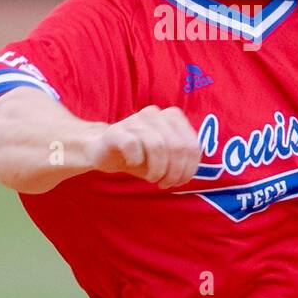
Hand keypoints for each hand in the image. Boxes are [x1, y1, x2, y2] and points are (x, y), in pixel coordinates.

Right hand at [85, 105, 201, 188]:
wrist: (104, 150)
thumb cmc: (141, 154)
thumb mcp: (167, 157)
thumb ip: (183, 157)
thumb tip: (191, 170)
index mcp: (172, 117)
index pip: (193, 146)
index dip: (189, 169)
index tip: (179, 181)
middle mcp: (155, 113)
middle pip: (178, 147)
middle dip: (175, 171)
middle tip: (165, 183)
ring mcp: (134, 120)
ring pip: (158, 146)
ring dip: (158, 169)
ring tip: (153, 178)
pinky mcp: (116, 131)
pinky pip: (133, 146)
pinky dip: (137, 161)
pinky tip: (133, 165)